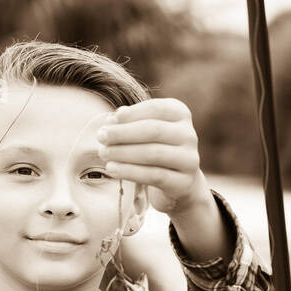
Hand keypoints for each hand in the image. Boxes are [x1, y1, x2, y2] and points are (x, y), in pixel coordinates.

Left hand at [95, 97, 211, 219]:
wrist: (179, 181)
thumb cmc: (155, 147)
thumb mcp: (144, 130)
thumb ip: (129, 121)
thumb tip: (112, 119)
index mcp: (181, 114)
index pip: (155, 109)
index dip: (130, 115)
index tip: (108, 122)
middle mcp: (189, 135)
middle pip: (153, 130)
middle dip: (122, 133)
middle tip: (100, 137)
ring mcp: (190, 159)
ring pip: (154, 153)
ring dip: (123, 153)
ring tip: (103, 154)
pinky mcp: (184, 182)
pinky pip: (154, 175)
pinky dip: (130, 172)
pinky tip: (112, 169)